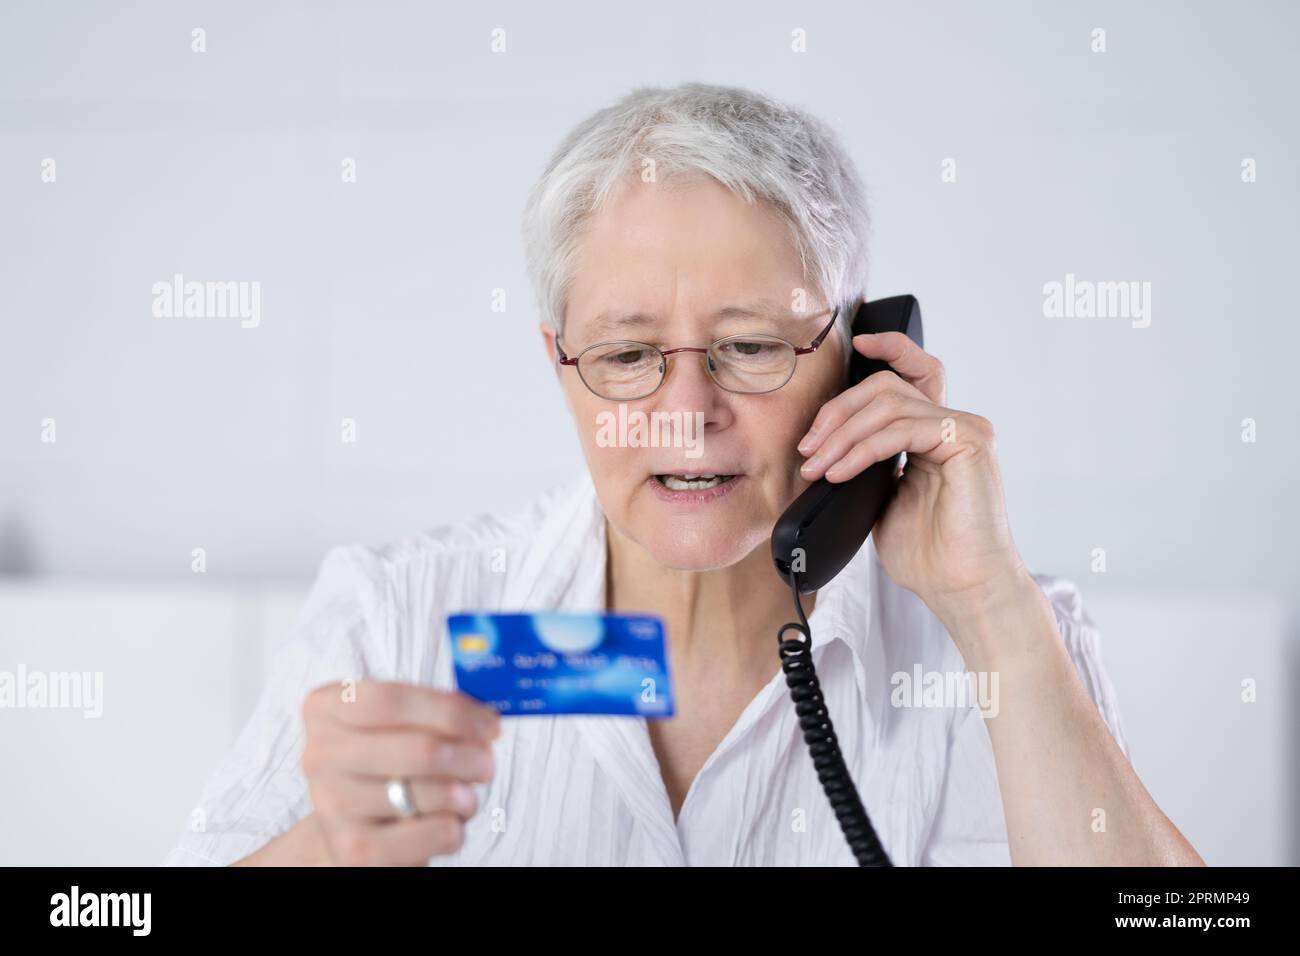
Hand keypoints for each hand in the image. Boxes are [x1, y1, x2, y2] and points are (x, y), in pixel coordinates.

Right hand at [301, 680, 500, 865]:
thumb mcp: (401, 724)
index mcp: (326, 708)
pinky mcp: (354, 849)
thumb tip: (486, 719)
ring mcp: (333, 804)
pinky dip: (454, 828)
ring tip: (465, 794)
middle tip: (487, 762)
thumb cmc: (385, 762)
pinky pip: (430, 834)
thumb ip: (436, 710)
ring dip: (464, 795)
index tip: (489, 724)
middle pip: (418, 748)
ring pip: (427, 793)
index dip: (450, 711)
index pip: (392, 700)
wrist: (353, 822)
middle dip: (469, 755)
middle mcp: (320, 754)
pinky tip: (448, 820)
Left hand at [796, 332, 1031, 625]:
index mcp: (936, 431)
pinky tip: (840, 472)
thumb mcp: (882, 500)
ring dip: (841, 434)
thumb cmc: (927, 553)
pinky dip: (862, 448)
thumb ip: (867, 464)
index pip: (914, 372)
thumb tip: (823, 449)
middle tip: (807, 449)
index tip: (855, 344)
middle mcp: (954, 423)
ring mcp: (965, 429)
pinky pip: (902, 428)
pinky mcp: (968, 443)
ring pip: (888, 404)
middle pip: (886, 386)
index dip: (888, 349)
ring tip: (817, 467)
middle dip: (837, 412)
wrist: (959, 588)